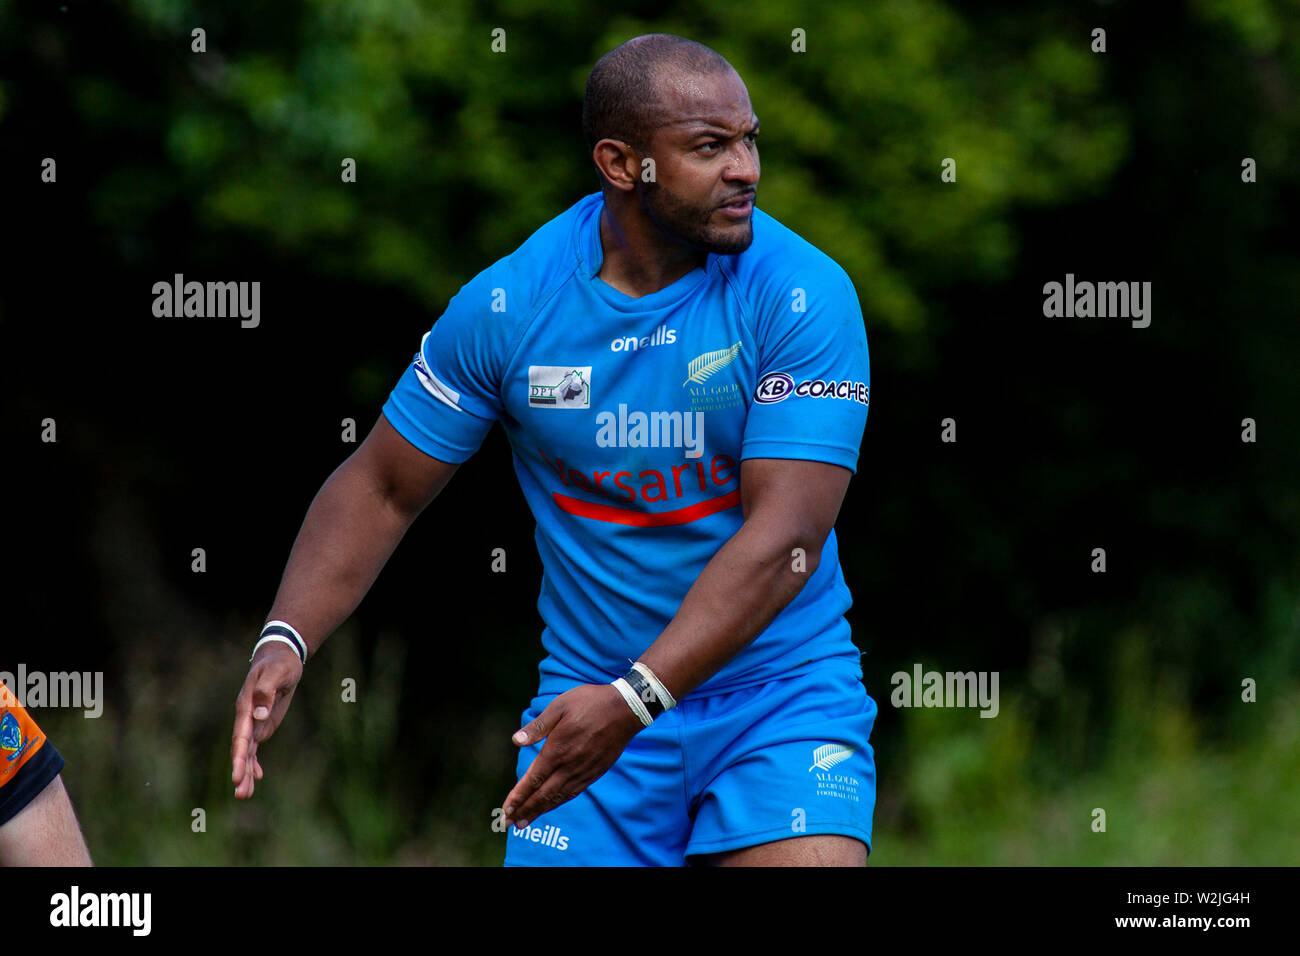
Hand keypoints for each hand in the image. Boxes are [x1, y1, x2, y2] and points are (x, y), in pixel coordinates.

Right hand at [231, 643, 302, 798]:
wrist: (281, 656)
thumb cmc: (279, 663)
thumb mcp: (276, 672)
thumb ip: (266, 691)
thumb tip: (258, 715)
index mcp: (246, 706)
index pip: (240, 736)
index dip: (238, 757)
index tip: (236, 776)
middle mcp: (246, 717)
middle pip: (241, 750)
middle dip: (240, 772)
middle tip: (240, 794)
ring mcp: (254, 722)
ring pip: (247, 752)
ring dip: (246, 772)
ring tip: (244, 795)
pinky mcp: (263, 723)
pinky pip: (255, 746)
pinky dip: (255, 762)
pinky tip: (257, 777)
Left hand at [502, 683, 645, 827]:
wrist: (625, 709)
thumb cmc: (590, 702)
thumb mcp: (560, 706)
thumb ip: (538, 726)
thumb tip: (516, 741)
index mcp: (557, 749)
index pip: (533, 779)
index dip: (519, 796)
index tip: (506, 809)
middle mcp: (569, 765)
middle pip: (543, 794)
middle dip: (524, 810)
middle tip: (508, 823)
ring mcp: (583, 771)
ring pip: (558, 797)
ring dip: (539, 811)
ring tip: (524, 822)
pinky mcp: (595, 772)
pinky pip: (573, 792)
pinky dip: (558, 803)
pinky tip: (551, 806)